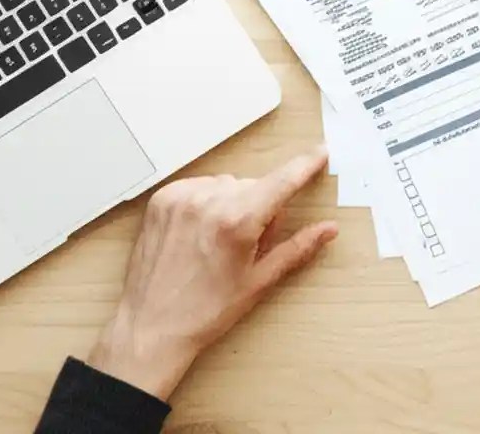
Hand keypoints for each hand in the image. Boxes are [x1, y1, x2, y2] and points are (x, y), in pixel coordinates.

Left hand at [87, 148, 337, 399]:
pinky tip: (201, 233)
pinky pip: (199, 187)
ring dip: (233, 203)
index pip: (281, 182)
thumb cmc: (205, 311)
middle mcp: (207, 202)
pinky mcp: (161, 200)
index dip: (304, 165)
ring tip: (219, 241)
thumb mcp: (259, 281)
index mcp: (237, 222)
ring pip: (227, 185)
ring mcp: (181, 198)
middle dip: (261, 207)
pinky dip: (207, 202)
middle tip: (250, 243)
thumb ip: (297, 248)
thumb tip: (328, 229)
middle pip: (254, 186)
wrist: (151, 327)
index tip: (320, 152)